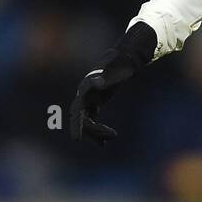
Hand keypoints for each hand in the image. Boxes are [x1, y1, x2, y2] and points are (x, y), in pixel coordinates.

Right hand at [69, 21, 156, 144]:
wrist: (125, 58)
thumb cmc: (121, 64)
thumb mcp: (115, 71)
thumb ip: (104, 77)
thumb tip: (96, 82)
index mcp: (86, 88)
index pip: (78, 110)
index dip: (77, 124)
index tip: (77, 139)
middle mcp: (84, 94)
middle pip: (80, 117)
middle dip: (85, 131)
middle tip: (94, 143)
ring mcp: (89, 99)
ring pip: (87, 121)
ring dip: (96, 132)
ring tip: (112, 137)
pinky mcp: (95, 102)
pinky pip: (92, 120)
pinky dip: (97, 131)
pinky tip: (104, 142)